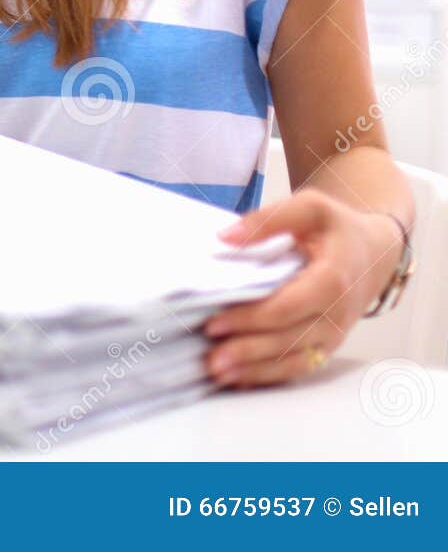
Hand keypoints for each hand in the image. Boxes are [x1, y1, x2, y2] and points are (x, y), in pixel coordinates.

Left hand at [202, 189, 402, 387]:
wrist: (376, 253)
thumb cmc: (337, 229)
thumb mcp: (310, 208)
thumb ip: (268, 219)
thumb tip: (225, 237)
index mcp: (332, 280)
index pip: (287, 307)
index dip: (251, 318)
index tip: (215, 323)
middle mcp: (337, 314)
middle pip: (288, 339)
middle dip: (247, 351)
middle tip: (210, 358)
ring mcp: (334, 334)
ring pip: (295, 360)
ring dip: (256, 370)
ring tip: (219, 374)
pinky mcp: (328, 345)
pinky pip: (300, 366)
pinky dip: (270, 376)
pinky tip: (240, 378)